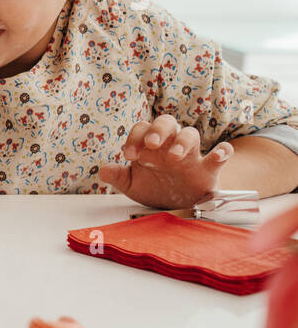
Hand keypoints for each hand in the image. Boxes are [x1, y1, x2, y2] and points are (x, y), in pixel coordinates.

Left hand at [98, 114, 232, 207]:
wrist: (178, 204)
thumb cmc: (154, 188)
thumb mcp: (132, 185)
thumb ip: (118, 177)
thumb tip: (103, 171)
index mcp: (150, 146)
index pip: (142, 130)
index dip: (134, 139)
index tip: (129, 155)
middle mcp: (170, 145)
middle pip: (167, 123)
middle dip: (159, 130)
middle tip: (151, 144)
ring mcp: (191, 155)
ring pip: (190, 134)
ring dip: (182, 141)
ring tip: (174, 156)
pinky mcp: (209, 168)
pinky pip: (221, 154)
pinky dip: (223, 151)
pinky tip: (219, 154)